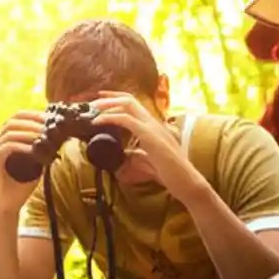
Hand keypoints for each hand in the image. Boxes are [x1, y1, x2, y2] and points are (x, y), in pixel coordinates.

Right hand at [0, 110, 47, 215]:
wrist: (5, 210)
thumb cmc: (19, 190)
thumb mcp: (35, 167)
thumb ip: (41, 152)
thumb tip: (57, 138)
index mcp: (4, 143)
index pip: (16, 119)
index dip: (32, 115)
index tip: (49, 118)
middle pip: (11, 121)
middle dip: (32, 120)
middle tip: (48, 125)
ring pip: (9, 131)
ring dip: (29, 131)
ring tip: (44, 136)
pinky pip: (6, 146)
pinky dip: (22, 146)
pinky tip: (35, 150)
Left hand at [91, 91, 207, 201]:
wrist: (185, 181)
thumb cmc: (169, 173)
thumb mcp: (147, 159)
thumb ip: (136, 153)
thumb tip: (123, 155)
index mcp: (153, 126)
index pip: (134, 104)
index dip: (116, 99)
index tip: (101, 99)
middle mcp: (153, 122)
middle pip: (129, 99)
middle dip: (109, 97)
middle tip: (92, 101)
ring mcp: (152, 127)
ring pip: (127, 104)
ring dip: (107, 104)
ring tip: (92, 109)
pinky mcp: (150, 135)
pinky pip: (126, 119)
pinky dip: (110, 117)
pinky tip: (98, 122)